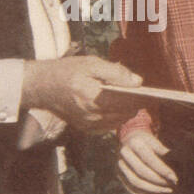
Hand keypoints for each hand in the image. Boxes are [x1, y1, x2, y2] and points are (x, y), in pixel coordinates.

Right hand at [21, 57, 141, 131]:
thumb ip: (116, 72)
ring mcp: (88, 125)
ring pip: (120, 120)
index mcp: (93, 97)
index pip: (127, 102)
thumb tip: (138, 82)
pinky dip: (115, 115)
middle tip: (140, 92)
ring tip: (127, 96)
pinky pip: (110, 125)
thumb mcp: (91, 64)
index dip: (142, 97)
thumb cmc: (66, 71)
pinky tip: (113, 104)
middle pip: (126, 113)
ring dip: (126, 110)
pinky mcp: (86, 129)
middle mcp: (91, 116)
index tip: (152, 92)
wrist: (41, 87)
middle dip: (136, 103)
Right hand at [117, 129, 177, 193]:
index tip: (175, 178)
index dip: (163, 170)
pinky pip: (131, 189)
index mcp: (134, 143)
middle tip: (172, 186)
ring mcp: (119, 165)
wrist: (129, 139)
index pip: (150, 160)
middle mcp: (124, 154)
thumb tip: (177, 167)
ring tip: (166, 191)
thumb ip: (164, 152)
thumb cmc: (146, 141)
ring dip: (152, 189)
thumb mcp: (155, 141)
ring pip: (135, 183)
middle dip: (158, 181)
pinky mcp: (119, 175)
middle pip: (142, 172)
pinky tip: (156, 193)